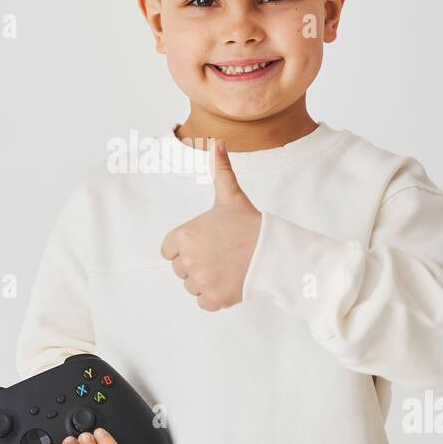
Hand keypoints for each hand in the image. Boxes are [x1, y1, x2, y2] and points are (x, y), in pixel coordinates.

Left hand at [160, 139, 262, 311]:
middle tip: (220, 254)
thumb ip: (220, 171)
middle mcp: (188, 260)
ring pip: (191, 285)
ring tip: (226, 266)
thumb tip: (217, 142)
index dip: (186, 246)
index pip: (168, 250)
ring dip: (206, 280)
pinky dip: (215, 296)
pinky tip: (229, 280)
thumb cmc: (249, 223)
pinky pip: (203, 301)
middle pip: (180, 269)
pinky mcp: (213, 299)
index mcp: (184, 235)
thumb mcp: (230, 196)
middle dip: (196, 263)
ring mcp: (201, 281)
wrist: (274, 252)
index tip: (206, 242)